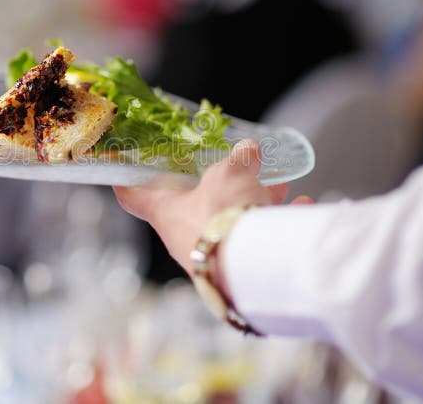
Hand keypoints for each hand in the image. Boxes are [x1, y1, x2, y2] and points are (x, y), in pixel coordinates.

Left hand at [113, 139, 311, 273]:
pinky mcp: (241, 269)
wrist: (253, 272)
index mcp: (166, 213)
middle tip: (230, 168)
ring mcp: (212, 256)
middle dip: (218, 185)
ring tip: (278, 186)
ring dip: (254, 202)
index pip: (132, 194)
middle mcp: (184, 237)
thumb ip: (239, 160)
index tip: (121, 165)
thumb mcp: (230, 174)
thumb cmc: (225, 218)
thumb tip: (250, 150)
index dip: (125, 177)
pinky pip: (260, 240)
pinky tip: (301, 206)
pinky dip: (278, 223)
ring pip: (230, 221)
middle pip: (193, 205)